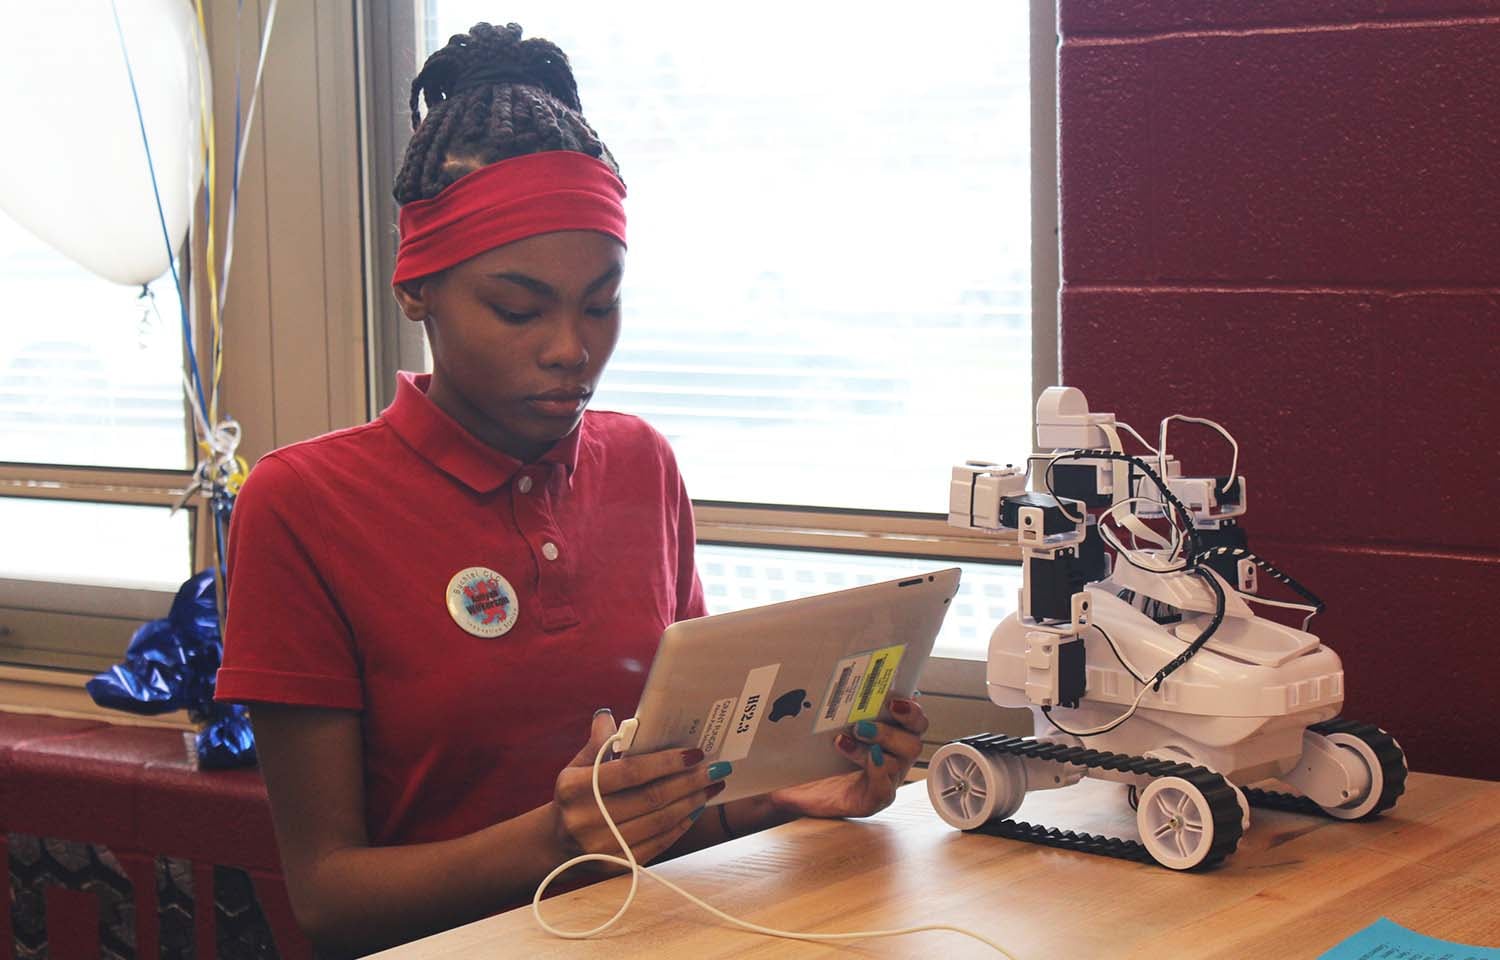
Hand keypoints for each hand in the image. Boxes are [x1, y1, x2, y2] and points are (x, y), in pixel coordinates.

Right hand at [550, 709, 728, 870]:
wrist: (558, 842)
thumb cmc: (576, 794)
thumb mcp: (578, 766)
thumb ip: (599, 742)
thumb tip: (610, 717)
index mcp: (575, 787)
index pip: (630, 772)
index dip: (666, 763)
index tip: (695, 753)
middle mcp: (585, 819)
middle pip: (650, 798)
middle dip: (689, 782)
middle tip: (715, 769)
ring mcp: (599, 846)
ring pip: (658, 822)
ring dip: (691, 803)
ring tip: (711, 787)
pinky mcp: (615, 865)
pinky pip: (657, 844)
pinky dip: (680, 826)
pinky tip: (695, 810)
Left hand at [769, 697, 928, 819]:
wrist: (792, 786)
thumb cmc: (812, 755)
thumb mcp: (825, 725)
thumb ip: (836, 704)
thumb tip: (830, 670)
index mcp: (888, 735)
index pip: (914, 721)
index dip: (911, 710)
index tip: (894, 700)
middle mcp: (891, 757)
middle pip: (913, 742)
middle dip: (890, 730)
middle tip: (862, 724)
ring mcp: (883, 780)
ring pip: (898, 763)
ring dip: (874, 747)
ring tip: (846, 739)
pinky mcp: (870, 800)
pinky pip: (884, 789)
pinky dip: (876, 773)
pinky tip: (863, 759)